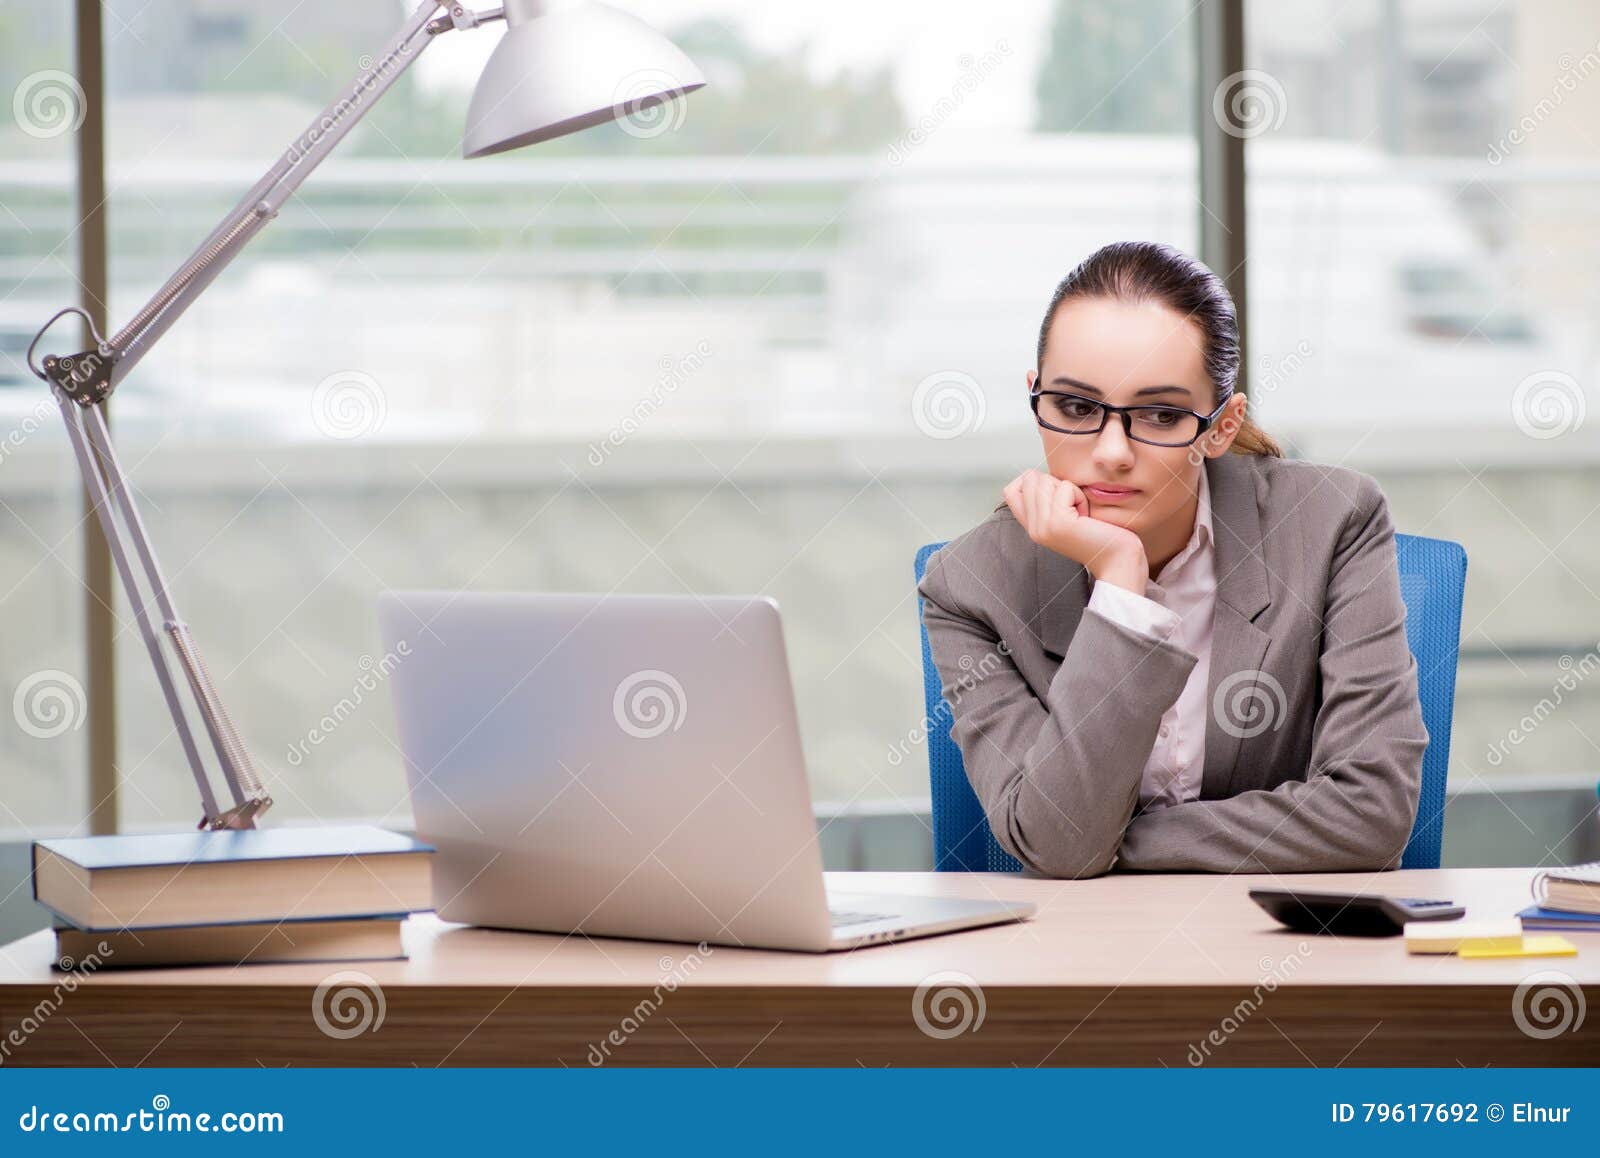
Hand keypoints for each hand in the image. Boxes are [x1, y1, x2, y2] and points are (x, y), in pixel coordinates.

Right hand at [1002, 469, 1148, 593]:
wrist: (1116, 560)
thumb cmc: (1099, 534)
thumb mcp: (1066, 516)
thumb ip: (1048, 501)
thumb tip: (1038, 475)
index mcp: (1032, 527)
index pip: (1011, 490)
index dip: (1030, 481)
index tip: (1054, 494)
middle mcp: (1033, 528)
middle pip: (1030, 479)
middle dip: (1055, 484)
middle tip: (1072, 507)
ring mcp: (1043, 526)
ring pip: (1045, 480)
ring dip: (1069, 490)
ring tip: (1079, 513)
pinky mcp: (1058, 522)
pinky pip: (1065, 487)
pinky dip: (1079, 495)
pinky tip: (1085, 515)